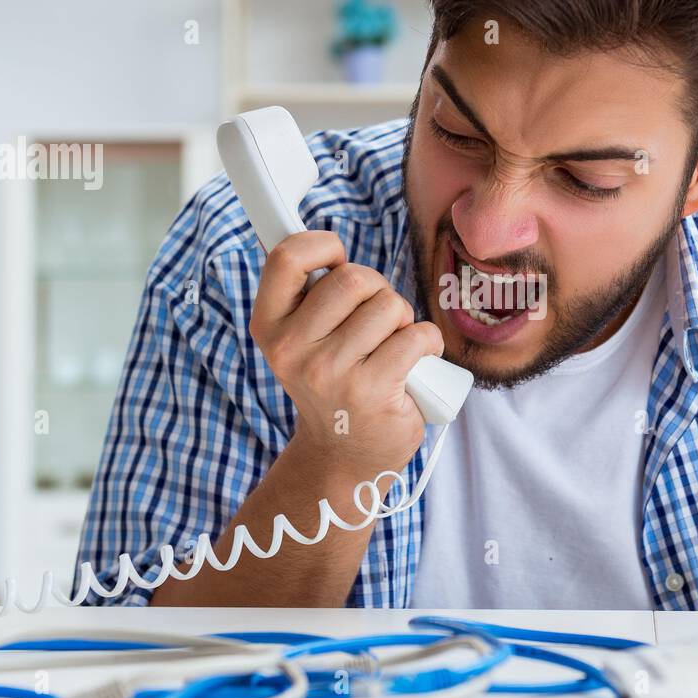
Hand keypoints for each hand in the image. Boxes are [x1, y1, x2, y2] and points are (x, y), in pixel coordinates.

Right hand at [249, 230, 444, 479]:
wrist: (345, 453)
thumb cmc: (334, 382)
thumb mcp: (302, 340)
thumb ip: (308, 294)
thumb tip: (327, 244)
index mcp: (269, 327)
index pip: (286, 257)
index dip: (323, 246)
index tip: (339, 261)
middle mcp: (292, 350)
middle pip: (354, 278)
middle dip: (378, 291)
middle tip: (375, 321)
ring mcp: (331, 372)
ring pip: (389, 305)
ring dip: (402, 320)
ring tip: (391, 347)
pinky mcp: (371, 390)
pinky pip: (417, 336)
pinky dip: (428, 342)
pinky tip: (417, 362)